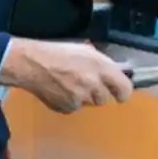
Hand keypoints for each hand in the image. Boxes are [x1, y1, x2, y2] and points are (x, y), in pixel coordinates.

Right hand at [0, 39, 132, 113]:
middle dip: (98, 92)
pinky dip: (70, 101)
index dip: (123, 91)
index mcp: (100, 67)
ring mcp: (80, 99)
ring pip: (89, 103)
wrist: (32, 64)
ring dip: (84, 97)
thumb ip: (102, 62)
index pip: (125, 89)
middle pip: (105, 99)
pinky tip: (60, 89)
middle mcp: (93, 84)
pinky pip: (75, 108)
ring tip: (70, 83)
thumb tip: (114, 70)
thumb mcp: (85, 50)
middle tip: (87, 82)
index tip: (120, 92)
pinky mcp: (68, 108)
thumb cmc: (57, 52)